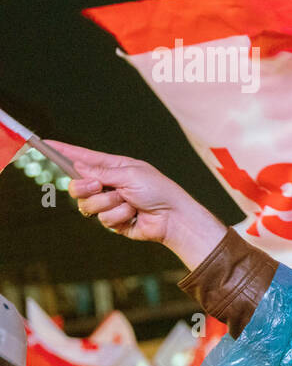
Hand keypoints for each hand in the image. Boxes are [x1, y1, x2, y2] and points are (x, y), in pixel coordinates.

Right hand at [50, 140, 227, 269]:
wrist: (173, 218)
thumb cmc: (158, 190)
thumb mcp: (130, 174)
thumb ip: (102, 171)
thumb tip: (78, 166)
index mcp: (114, 167)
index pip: (83, 158)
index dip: (64, 152)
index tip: (44, 144)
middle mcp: (108, 184)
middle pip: (76, 185)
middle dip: (84, 187)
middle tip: (99, 186)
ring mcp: (109, 203)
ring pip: (87, 205)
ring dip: (109, 203)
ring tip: (128, 202)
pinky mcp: (113, 221)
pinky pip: (102, 219)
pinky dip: (118, 216)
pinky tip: (133, 215)